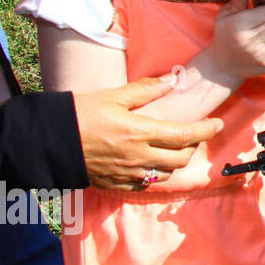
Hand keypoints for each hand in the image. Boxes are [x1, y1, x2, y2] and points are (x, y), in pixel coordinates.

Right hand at [73, 76, 223, 190]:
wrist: (47, 142)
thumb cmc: (79, 114)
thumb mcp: (113, 96)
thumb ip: (145, 89)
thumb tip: (172, 80)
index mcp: (140, 132)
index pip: (185, 134)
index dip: (206, 130)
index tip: (217, 124)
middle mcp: (138, 156)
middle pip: (181, 157)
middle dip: (194, 146)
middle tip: (194, 134)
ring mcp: (127, 173)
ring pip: (167, 173)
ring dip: (176, 161)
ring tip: (174, 148)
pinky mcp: (116, 184)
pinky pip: (146, 184)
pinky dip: (156, 174)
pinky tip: (152, 163)